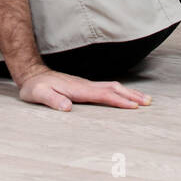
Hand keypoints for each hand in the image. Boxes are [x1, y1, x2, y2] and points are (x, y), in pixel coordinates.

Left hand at [18, 66, 151, 111]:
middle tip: (149, 102)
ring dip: (129, 92)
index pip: (103, 95)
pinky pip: (107, 88)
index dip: (118, 101)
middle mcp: (85, 85)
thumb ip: (52, 100)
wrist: (32, 74)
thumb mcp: (38, 94)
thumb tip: (67, 107)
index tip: (134, 106)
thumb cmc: (35, 87)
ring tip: (145, 100)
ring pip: (112, 87)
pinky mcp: (85, 87)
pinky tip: (125, 96)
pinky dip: (120, 92)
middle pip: (113, 88)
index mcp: (77, 89)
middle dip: (131, 95)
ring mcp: (86, 85)